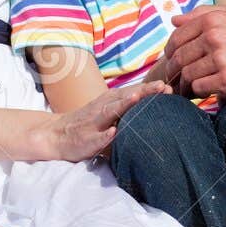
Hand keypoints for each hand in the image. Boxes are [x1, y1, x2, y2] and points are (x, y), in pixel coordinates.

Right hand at [47, 79, 170, 161]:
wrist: (57, 134)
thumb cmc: (89, 123)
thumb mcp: (109, 113)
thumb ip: (129, 111)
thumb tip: (158, 112)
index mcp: (110, 102)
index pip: (133, 92)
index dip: (150, 90)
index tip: (169, 88)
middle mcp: (103, 108)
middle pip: (125, 97)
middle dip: (143, 92)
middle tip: (162, 87)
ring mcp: (94, 122)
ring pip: (109, 112)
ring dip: (123, 105)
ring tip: (136, 99)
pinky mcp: (86, 139)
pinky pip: (96, 137)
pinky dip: (104, 134)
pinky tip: (112, 133)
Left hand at [165, 6, 225, 98]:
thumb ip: (203, 14)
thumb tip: (174, 20)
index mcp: (212, 20)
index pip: (177, 37)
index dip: (170, 53)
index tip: (172, 62)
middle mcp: (214, 37)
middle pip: (179, 58)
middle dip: (173, 72)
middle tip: (174, 81)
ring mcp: (221, 58)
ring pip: (188, 75)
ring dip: (184, 85)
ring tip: (187, 90)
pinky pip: (200, 88)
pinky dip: (198, 93)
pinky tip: (204, 94)